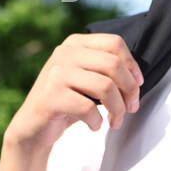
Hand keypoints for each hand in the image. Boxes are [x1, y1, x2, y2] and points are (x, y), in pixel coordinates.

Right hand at [5, 33, 143, 149]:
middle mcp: (64, 53)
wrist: (33, 127)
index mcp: (75, 43)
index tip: (137, 85)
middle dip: (130, 90)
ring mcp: (56, 73)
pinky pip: (88, 108)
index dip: (132, 66)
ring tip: (116, 121)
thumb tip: (137, 77)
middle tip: (131, 108)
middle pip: (113, 64)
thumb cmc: (67, 103)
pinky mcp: (51, 96)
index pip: (114, 43)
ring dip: (117, 109)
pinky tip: (94, 126)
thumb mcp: (85, 78)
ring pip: (105, 87)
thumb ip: (105, 69)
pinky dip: (97, 122)